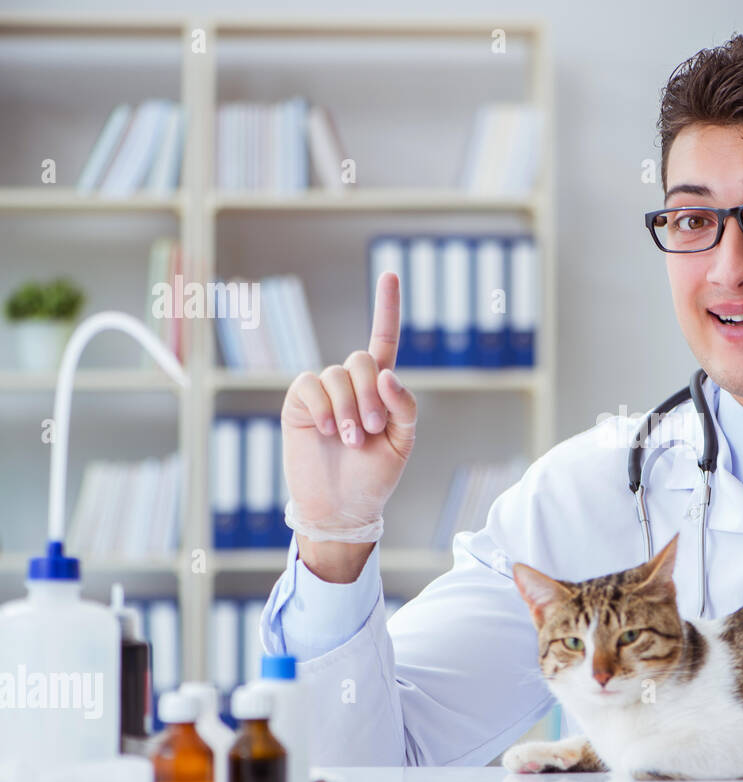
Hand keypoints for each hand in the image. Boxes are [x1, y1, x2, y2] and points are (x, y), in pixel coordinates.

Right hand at [280, 272, 416, 543]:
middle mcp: (350, 384)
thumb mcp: (403, 442)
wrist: (342, 507)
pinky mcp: (298, 403)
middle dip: (371, 396)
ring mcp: (323, 392)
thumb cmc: (375, 475)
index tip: (389, 273)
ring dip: (348, 409)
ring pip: (337, 375)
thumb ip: (404, 406)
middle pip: (362, 360)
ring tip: (350, 441)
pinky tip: (325, 432)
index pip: (384, 341)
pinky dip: (323, 407)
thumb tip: (387, 373)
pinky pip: (310, 385)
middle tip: (372, 430)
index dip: (386, 308)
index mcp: (380, 389)